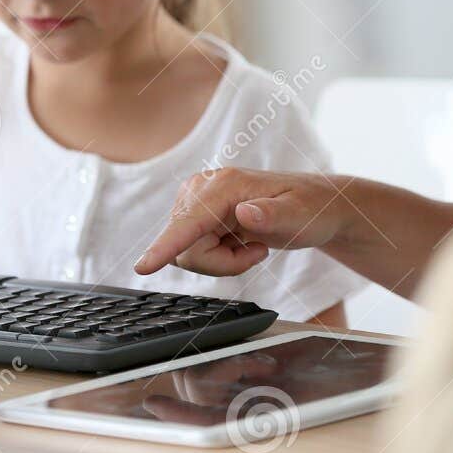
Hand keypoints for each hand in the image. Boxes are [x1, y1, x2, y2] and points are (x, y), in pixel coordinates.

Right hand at [134, 167, 352, 276]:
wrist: (310, 205)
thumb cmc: (309, 208)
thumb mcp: (300, 216)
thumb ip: (273, 215)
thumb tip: (245, 213)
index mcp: (225, 185)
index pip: (189, 222)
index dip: (165, 246)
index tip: (142, 267)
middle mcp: (202, 187)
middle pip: (186, 248)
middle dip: (221, 263)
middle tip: (256, 253)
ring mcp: (195, 201)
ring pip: (186, 253)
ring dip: (221, 261)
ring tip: (252, 245)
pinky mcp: (194, 214)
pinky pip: (191, 251)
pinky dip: (219, 258)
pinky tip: (240, 243)